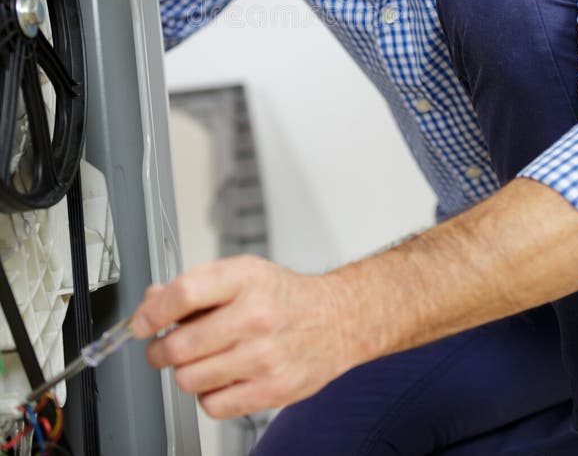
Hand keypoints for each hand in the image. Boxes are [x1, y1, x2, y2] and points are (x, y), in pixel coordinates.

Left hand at [130, 255, 350, 417]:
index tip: (142, 322)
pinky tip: (221, 376)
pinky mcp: (271, 390)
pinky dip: (208, 394)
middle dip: (159, 349)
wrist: (334, 320)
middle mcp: (256, 316)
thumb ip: (195, 284)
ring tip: (198, 359)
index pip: (185, 293)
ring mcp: (264, 356)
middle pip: (180, 345)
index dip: (153, 312)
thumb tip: (151, 303)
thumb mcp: (242, 272)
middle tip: (163, 346)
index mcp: (246, 279)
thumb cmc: (282, 296)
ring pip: (189, 379)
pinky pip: (212, 405)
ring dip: (183, 372)